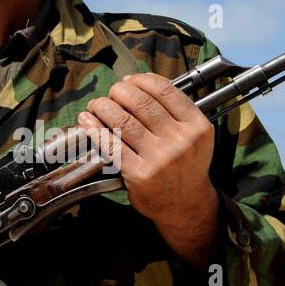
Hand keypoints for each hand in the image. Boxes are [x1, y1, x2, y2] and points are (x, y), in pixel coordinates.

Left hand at [77, 72, 218, 265]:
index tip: (129, 81)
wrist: (185, 205)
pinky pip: (111, 144)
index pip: (164, 90)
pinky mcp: (138, 174)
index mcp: (196, 127)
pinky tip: (88, 120)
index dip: (141, 80)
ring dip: (102, 106)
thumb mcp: (193, 137)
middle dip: (119, 91)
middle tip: (111, 94)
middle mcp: (180, 141)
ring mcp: (159, 158)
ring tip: (96, 105)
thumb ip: (174, 112)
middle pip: (140, 102)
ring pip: (123, 120)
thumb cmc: (185, 168)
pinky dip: (94, 128)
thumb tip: (137, 85)